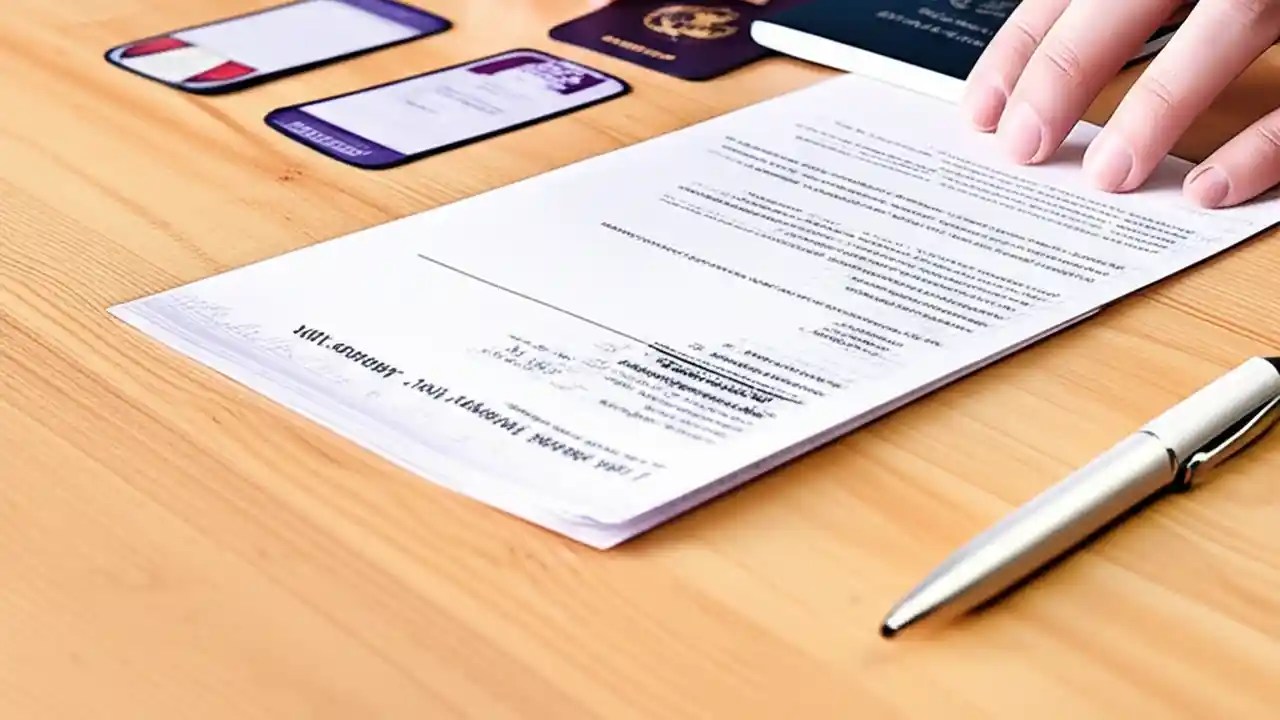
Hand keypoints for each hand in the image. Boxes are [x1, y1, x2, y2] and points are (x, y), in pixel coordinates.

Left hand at [961, 0, 1279, 207]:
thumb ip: (1127, 9)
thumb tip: (1038, 78)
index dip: (1023, 46)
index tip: (981, 110)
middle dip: (1065, 68)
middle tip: (1021, 145)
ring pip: (1229, 25)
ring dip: (1159, 104)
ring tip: (1109, 177)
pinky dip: (1268, 142)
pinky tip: (1213, 189)